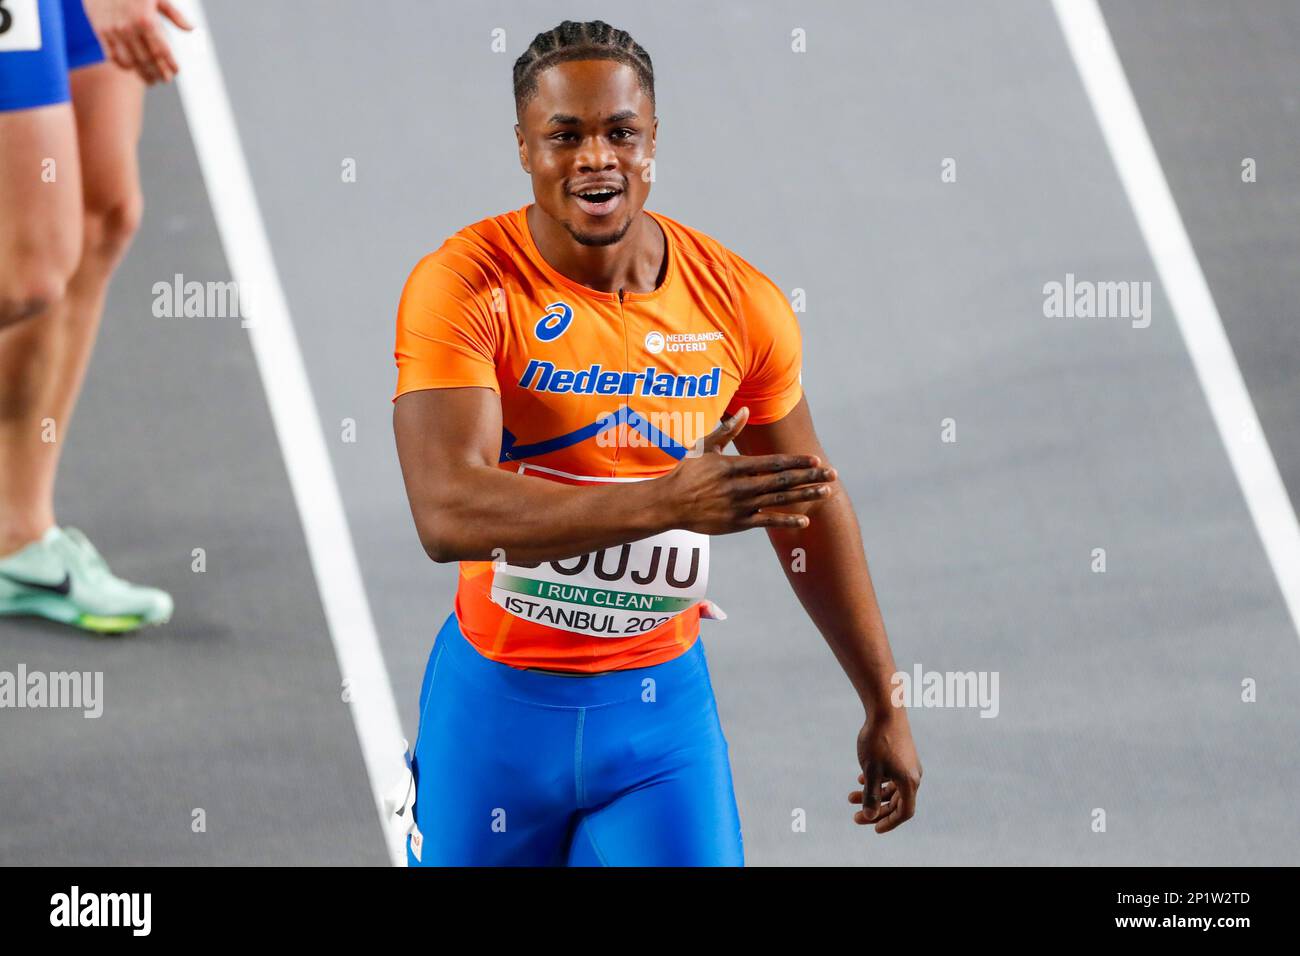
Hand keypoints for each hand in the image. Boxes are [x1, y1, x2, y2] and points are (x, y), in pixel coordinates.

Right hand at [84, 0, 193, 83]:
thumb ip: (174, 14)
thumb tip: (192, 29)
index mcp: (147, 20)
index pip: (162, 51)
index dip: (170, 65)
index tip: (175, 72)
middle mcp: (130, 28)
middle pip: (147, 60)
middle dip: (158, 73)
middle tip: (165, 80)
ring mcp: (114, 31)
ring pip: (130, 62)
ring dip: (141, 73)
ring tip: (150, 79)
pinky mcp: (100, 31)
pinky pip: (112, 56)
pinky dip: (123, 65)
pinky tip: (131, 68)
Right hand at [656, 406, 837, 534]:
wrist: (667, 504)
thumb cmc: (686, 473)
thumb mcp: (704, 446)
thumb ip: (729, 430)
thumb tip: (746, 410)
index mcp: (735, 466)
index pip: (772, 462)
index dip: (796, 461)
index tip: (815, 459)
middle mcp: (741, 485)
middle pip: (782, 480)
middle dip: (810, 477)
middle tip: (832, 474)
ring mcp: (741, 505)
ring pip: (779, 499)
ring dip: (805, 495)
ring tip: (826, 492)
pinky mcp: (737, 523)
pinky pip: (767, 521)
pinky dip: (786, 519)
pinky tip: (804, 518)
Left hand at [849, 710, 921, 832]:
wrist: (886, 710)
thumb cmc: (877, 741)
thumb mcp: (870, 771)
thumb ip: (871, 795)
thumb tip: (869, 816)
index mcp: (909, 782)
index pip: (904, 812)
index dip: (889, 823)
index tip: (873, 829)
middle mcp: (913, 776)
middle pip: (898, 803)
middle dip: (876, 811)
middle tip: (856, 817)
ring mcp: (909, 765)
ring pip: (892, 789)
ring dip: (874, 795)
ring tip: (850, 797)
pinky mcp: (903, 755)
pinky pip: (892, 776)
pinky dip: (878, 782)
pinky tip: (860, 779)